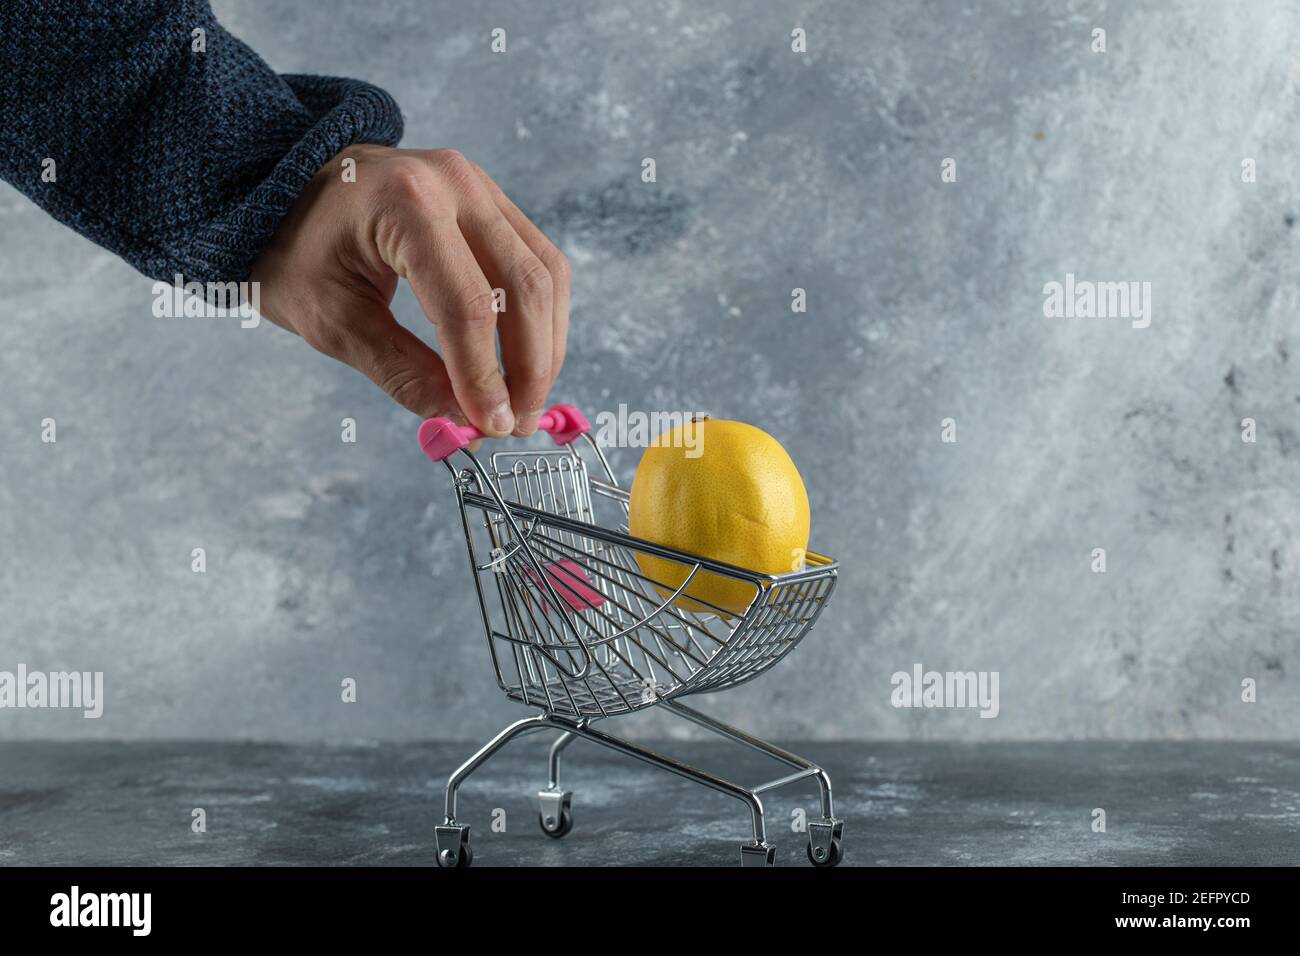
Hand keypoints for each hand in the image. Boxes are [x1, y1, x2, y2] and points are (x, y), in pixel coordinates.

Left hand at [250, 145, 569, 436]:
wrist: (284, 190)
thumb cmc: (296, 251)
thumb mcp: (332, 322)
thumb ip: (402, 372)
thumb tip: (462, 421)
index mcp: (405, 204)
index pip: (468, 306)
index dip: (485, 376)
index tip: (491, 427)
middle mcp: (455, 183)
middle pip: (524, 288)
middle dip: (530, 367)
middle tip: (518, 424)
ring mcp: (480, 185)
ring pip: (547, 276)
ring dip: (546, 345)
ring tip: (525, 400)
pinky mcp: (492, 200)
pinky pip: (539, 262)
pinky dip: (540, 317)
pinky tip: (524, 359)